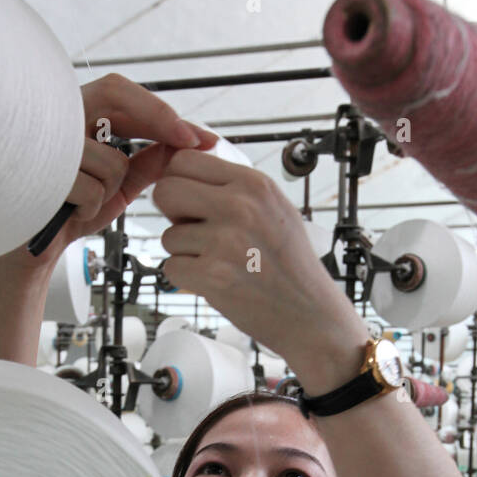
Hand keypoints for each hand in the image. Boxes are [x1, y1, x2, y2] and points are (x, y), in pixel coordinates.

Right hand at [0, 74, 218, 273]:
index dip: (161, 110)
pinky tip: (70, 212)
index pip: (121, 92)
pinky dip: (89, 208)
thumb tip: (184, 146)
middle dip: (158, 119)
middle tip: (191, 143)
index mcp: (75, 115)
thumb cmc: (69, 211)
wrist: (30, 250)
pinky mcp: (40, 173)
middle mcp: (56, 117)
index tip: (197, 135)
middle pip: (113, 92)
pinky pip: (91, 189)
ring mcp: (44, 142)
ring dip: (109, 190)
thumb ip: (146, 164)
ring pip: (111, 159)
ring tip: (85, 202)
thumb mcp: (117, 185)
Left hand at [154, 150, 364, 362]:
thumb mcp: (275, 208)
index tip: (190, 200)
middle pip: (165, 191)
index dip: (179, 181)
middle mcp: (240, 207)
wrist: (311, 315)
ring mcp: (225, 241)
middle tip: (194, 230)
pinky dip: (187, 279)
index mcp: (255, 184)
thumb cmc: (292, 266)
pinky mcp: (213, 276)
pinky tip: (214, 282)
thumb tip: (186, 174)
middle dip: (171, 213)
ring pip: (168, 236)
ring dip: (185, 252)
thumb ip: (235, 188)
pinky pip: (172, 268)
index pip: (185, 160)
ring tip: (219, 262)